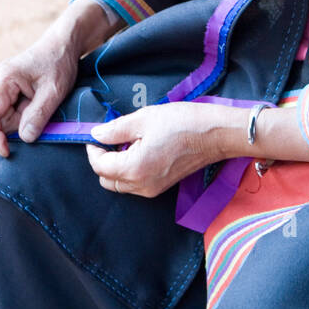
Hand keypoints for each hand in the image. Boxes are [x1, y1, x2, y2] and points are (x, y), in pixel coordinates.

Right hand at [0, 0, 117, 157]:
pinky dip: (19, 116)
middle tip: (37, 113)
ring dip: (18, 121)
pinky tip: (32, 103)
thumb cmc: (58, 64)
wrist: (61, 46)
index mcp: (1, 79)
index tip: (7, 151)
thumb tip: (24, 138)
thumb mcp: (54, 91)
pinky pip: (4, 114)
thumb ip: (38, 115)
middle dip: (12, 127)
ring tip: (37, 103)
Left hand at [86, 103, 236, 197]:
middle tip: (110, 139)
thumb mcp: (144, 118)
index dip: (93, 150)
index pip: (100, 166)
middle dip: (103, 161)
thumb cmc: (182, 122)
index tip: (95, 136)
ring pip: (121, 185)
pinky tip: (140, 150)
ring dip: (117, 168)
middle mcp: (141, 185)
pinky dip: (130, 171)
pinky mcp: (162, 187)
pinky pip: (136, 185)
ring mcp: (153, 189)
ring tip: (128, 142)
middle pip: (107, 180)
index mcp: (134, 168)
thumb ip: (116, 129)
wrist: (215, 134)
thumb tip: (96, 134)